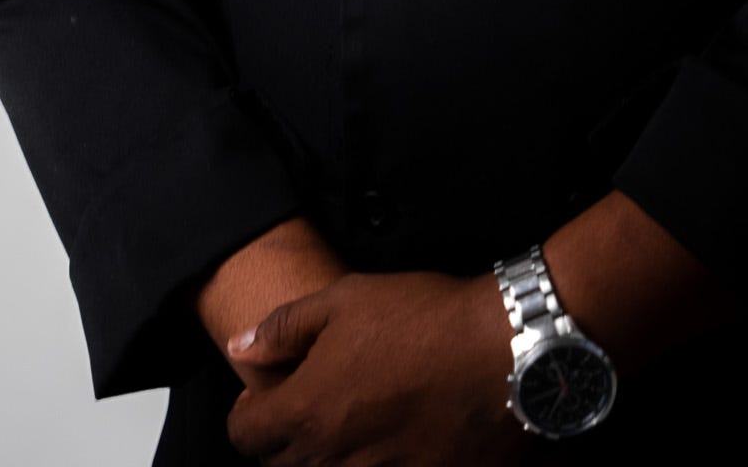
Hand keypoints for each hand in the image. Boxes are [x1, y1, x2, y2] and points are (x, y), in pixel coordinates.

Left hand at [225, 269, 527, 464]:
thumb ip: (286, 326)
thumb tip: (243, 345)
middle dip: (284, 439)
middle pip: (280, 466)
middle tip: (308, 408)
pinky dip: (370, 462)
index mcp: (308, 410)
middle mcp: (334, 457)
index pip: (246, 434)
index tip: (262, 398)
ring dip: (324, 456)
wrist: (504, 352)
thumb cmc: (428, 321)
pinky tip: (386, 440)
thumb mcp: (347, 298)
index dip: (248, 413)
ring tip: (348, 425)